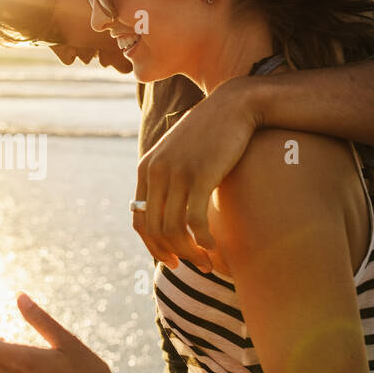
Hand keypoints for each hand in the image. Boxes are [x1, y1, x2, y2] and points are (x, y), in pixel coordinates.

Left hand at [135, 76, 259, 270]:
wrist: (235, 105)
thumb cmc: (211, 133)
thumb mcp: (179, 154)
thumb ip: (168, 177)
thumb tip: (169, 210)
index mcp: (146, 169)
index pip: (138, 219)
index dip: (152, 245)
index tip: (171, 259)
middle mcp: (156, 172)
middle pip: (154, 229)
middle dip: (171, 254)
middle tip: (190, 267)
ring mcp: (176, 173)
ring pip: (174, 229)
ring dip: (191, 252)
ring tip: (208, 263)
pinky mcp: (200, 176)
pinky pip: (195, 222)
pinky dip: (204, 241)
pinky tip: (215, 247)